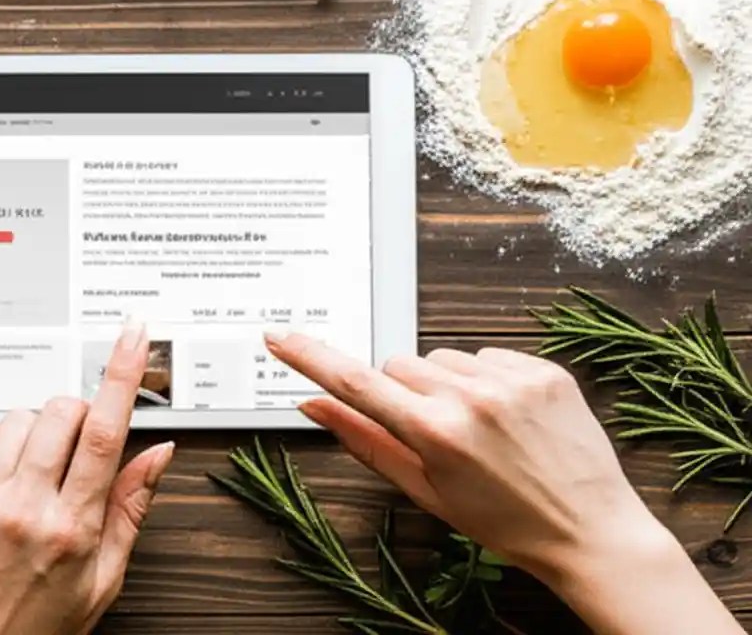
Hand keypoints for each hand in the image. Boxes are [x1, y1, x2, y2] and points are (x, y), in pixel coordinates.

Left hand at [0, 319, 174, 634]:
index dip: (122, 375)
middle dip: (79, 411)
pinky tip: (4, 488)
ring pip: (16, 420)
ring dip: (38, 430)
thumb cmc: (38, 629)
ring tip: (40, 471)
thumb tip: (158, 454)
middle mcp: (24, 508)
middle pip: (60, 413)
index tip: (132, 337)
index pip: (104, 432)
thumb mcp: (104, 581)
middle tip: (83, 442)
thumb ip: (131, 509)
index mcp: (72, 527)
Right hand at [265, 331, 740, 634]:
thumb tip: (313, 404)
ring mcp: (510, 379)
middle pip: (397, 364)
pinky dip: (486, 379)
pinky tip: (507, 417)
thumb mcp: (423, 490)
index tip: (278, 336)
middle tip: (431, 433)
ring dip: (445, 384)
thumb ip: (363, 440)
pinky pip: (487, 354)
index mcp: (433, 432)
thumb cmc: (503, 521)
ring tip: (478, 429)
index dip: (310, 357)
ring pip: (440, 357)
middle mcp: (469, 397)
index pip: (354, 381)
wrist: (589, 530)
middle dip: (401, 391)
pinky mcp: (543, 368)